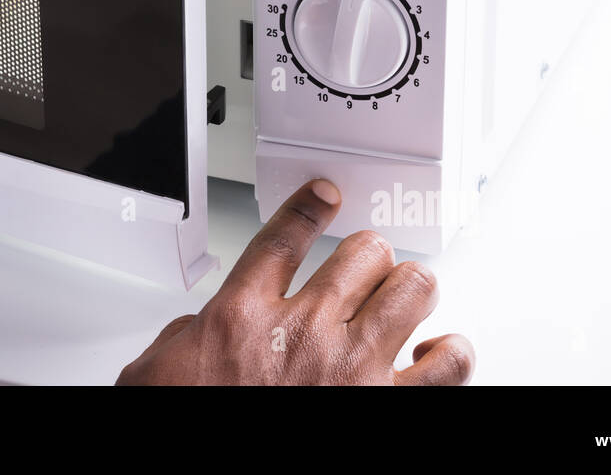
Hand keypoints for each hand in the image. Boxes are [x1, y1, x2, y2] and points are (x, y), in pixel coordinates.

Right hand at [116, 181, 474, 384]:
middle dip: (369, 256)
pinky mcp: (384, 405)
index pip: (286, 235)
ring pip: (412, 290)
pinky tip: (438, 351)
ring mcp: (351, 369)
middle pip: (363, 254)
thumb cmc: (183, 416)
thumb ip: (187, 334)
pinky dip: (450, 353)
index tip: (325, 195)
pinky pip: (446, 367)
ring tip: (406, 297)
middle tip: (367, 266)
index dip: (310, 206)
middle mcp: (303, 332)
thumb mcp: (160, 367)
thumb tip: (198, 329)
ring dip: (410, 289)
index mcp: (243, 313)